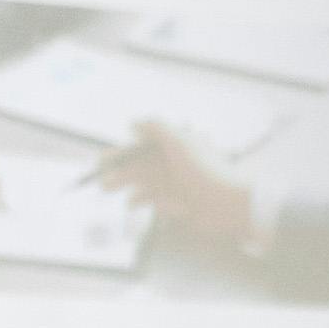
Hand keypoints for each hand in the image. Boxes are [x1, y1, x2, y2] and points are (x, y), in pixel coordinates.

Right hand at [98, 120, 260, 255]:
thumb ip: (156, 127)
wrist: (229, 203)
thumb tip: (133, 123)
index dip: (122, 153)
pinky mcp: (181, 204)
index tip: (102, 160)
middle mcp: (175, 164)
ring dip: (126, 186)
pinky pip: (158, 201)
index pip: (143, 147)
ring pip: (146, 184)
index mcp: (175, 146)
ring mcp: (178, 185)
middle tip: (99, 179)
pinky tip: (132, 204)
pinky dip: (146, 201)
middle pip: (141, 167)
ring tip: (108, 189)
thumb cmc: (204, 170)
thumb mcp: (179, 141)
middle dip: (119, 172)